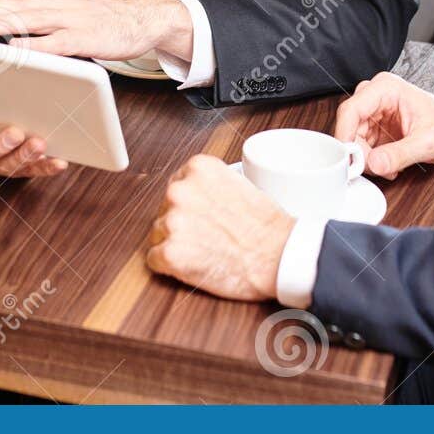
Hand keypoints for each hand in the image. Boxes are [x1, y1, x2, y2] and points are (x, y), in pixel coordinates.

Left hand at [0, 0, 191, 60]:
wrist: (143, 17)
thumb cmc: (102, 19)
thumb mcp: (70, 8)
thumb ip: (43, 13)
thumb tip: (9, 20)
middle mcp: (59, 1)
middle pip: (18, 3)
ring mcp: (72, 18)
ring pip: (32, 18)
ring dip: (4, 22)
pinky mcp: (85, 37)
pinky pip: (55, 43)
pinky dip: (34, 47)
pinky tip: (17, 52)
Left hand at [144, 155, 294, 300]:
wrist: (279, 256)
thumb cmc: (267, 227)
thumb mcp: (240, 183)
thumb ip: (210, 184)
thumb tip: (194, 195)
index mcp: (199, 168)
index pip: (177, 184)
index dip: (190, 204)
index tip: (202, 215)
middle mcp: (181, 190)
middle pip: (165, 209)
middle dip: (181, 223)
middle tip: (207, 236)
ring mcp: (173, 222)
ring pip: (158, 233)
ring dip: (176, 243)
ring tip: (204, 251)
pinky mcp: (170, 253)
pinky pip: (154, 259)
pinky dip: (169, 266)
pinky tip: (191, 265)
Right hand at [334, 72, 433, 178]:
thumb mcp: (428, 142)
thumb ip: (400, 154)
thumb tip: (374, 164)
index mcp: (386, 88)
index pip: (351, 109)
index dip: (345, 135)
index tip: (349, 157)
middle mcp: (375, 96)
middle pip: (349, 125)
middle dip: (359, 151)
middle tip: (374, 167)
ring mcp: (373, 110)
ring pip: (353, 136)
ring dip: (365, 156)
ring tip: (387, 167)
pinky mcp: (374, 125)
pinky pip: (361, 143)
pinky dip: (370, 158)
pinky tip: (386, 163)